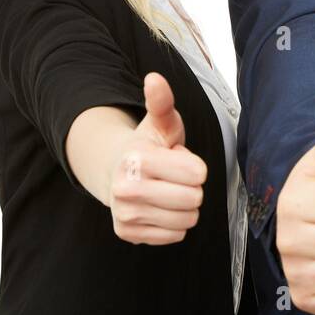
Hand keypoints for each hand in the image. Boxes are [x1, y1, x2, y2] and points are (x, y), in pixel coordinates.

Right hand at [108, 72, 207, 245]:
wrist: (116, 171)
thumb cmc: (149, 145)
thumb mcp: (161, 122)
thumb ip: (162, 102)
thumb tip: (155, 78)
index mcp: (137, 159)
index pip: (198, 174)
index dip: (196, 167)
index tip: (180, 159)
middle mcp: (126, 188)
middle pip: (193, 199)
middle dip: (192, 188)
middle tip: (174, 177)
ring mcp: (125, 214)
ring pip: (187, 220)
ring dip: (184, 206)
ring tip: (166, 190)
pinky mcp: (128, 233)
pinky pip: (175, 235)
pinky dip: (174, 223)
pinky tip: (159, 207)